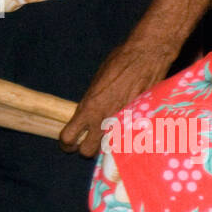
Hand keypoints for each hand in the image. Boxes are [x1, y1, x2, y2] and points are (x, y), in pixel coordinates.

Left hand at [59, 38, 176, 156]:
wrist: (145, 59)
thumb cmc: (119, 63)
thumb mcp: (96, 82)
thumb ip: (91, 102)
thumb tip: (89, 111)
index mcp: (88, 108)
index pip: (68, 137)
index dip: (66, 143)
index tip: (68, 143)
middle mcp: (103, 120)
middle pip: (86, 152)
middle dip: (85, 149)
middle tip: (88, 143)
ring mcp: (122, 124)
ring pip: (108, 150)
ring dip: (106, 147)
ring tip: (109, 138)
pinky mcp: (138, 124)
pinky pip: (127, 140)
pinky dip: (126, 139)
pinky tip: (128, 131)